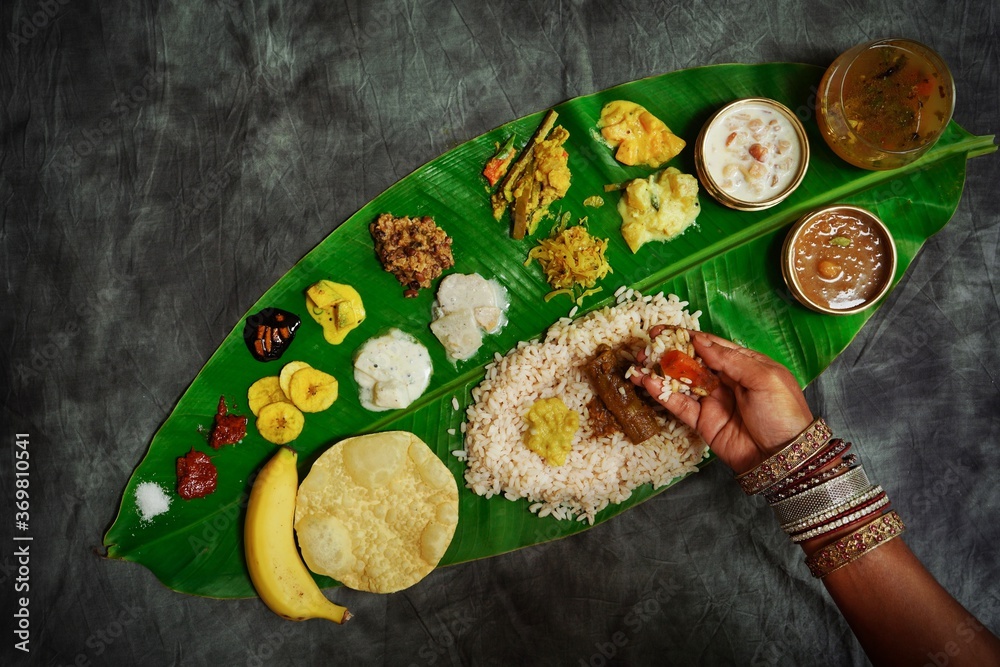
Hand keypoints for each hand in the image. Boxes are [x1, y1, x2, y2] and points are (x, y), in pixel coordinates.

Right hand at [632, 332, 812, 474]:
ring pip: (680, 382)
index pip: (711, 346)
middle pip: (691, 361)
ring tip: (638, 364)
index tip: (665, 330)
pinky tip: (647, 383)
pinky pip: (678, 404)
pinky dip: (662, 394)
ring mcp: (712, 401)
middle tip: (646, 345)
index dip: (688, 337)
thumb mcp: (764, 378)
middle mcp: (725, 380)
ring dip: (659, 372)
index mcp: (744, 365)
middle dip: (668, 352)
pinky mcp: (702, 421)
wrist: (784, 457)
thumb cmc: (782, 413)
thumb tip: (700, 341)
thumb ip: (731, 360)